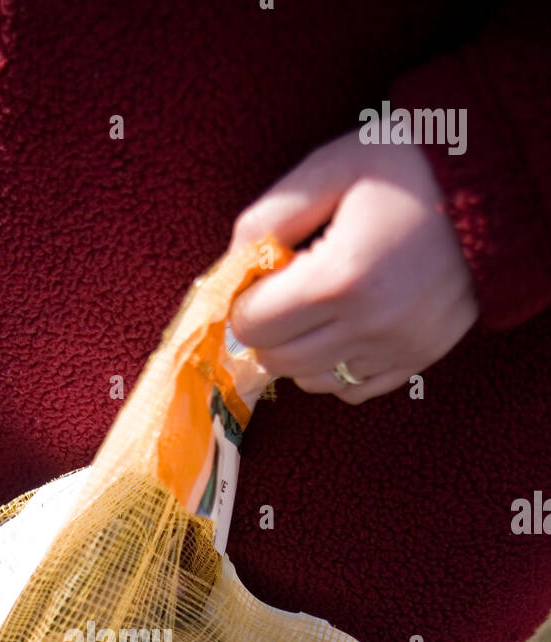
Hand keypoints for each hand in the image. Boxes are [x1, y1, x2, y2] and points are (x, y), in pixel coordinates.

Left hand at [228, 130, 478, 402]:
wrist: (494, 183)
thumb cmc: (407, 167)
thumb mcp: (331, 169)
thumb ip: (269, 216)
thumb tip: (231, 265)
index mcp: (340, 277)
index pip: (254, 324)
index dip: (244, 301)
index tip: (258, 278)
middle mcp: (369, 324)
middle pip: (277, 360)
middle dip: (267, 329)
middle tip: (282, 293)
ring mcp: (397, 348)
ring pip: (311, 381)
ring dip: (300, 351)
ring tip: (319, 307)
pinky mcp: (418, 359)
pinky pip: (353, 389)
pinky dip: (337, 367)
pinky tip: (347, 327)